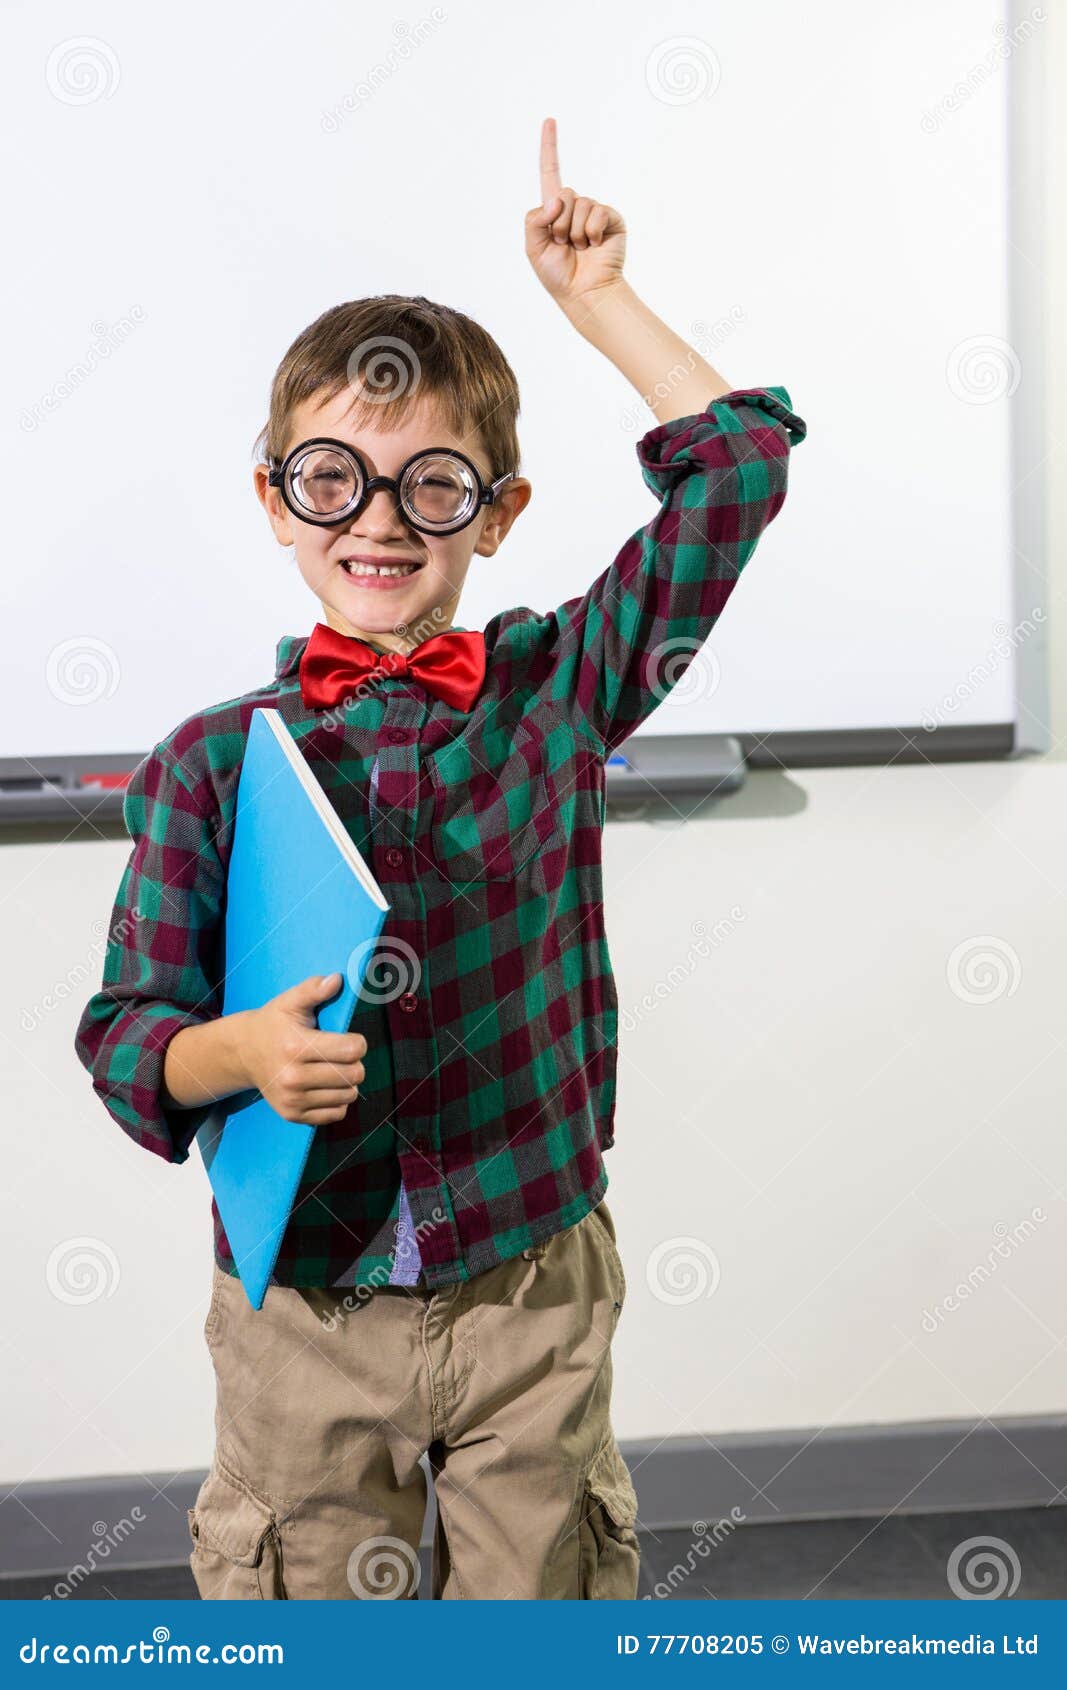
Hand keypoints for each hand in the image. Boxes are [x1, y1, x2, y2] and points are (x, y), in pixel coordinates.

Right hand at [240, 973, 366, 1126]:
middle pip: (354, 1075)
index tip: (349, 1039)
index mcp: (296, 1047)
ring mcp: (292, 1100)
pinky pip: (337, 1114)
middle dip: (355, 1062)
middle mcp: (293, 1077)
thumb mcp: (290, 1002)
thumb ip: (313, 989)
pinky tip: (324, 1086)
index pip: (352, 1050)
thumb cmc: (274, 1024)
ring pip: (349, 1095)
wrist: (244, 1054)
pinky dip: (337, 1100)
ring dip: (347, 1082)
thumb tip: (337, 979)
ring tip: (331, 1069)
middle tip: (340, 1055)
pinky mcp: (293, 1115)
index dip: (358, 1042)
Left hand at [525, 116, 625, 309]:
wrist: (584, 293)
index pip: (550, 173)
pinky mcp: (611, 219)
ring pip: (579, 204)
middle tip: (564, 244)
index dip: (549, 148)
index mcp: (554, 210)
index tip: (549, 120)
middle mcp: (575, 207)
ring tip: (579, 249)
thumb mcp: (533, 247)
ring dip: (575, 231)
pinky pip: (597, 212)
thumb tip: (557, 199)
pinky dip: (591, 231)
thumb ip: (534, 219)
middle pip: (563, 193)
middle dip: (559, 222)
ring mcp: (594, 212)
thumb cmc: (557, 274)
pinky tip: (594, 245)